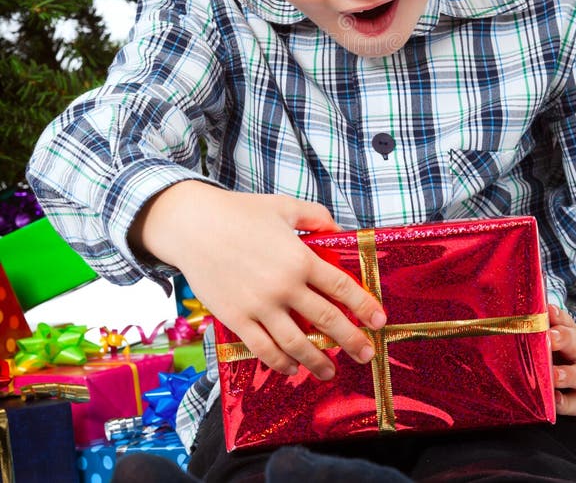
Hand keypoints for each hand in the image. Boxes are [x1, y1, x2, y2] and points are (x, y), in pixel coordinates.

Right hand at [132, 181, 386, 380]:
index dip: (364, 306)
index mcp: (300, 257)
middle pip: (326, 320)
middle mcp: (284, 285)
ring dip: (317, 361)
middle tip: (366, 354)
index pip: (341, 287)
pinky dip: (281, 363)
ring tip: (328, 371)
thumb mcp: (283, 206)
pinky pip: (264, 349)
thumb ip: (314, 216)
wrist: (194, 226)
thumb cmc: (239, 212)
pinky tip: (292, 368)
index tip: (379, 321)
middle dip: (351, 340)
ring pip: (297, 344)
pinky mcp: (237, 318)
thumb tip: (338, 229)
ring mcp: (260, 305)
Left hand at [549, 303, 575, 432]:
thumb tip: (527, 315)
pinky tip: (556, 401)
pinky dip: (567, 403)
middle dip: (564, 339)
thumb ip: (549, 333)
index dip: (557, 317)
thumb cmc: (573, 365)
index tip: (547, 312)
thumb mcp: (566, 347)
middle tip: (549, 338)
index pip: (567, 323)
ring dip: (567, 375)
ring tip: (554, 375)